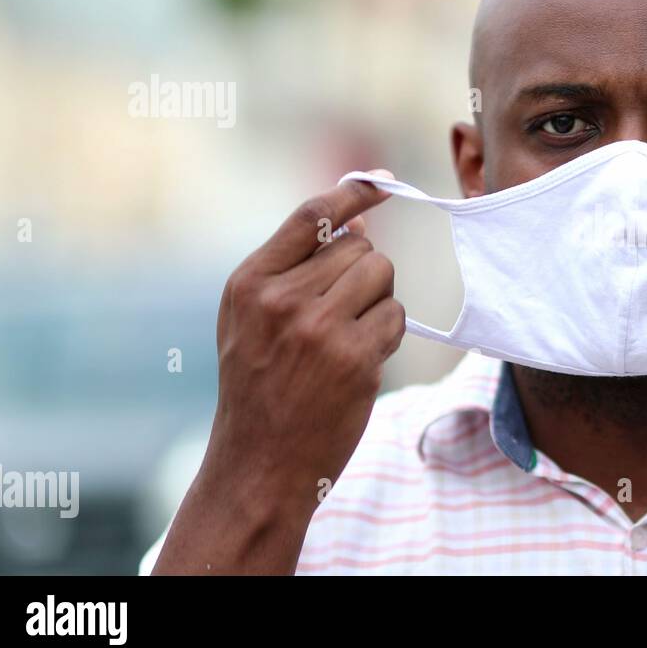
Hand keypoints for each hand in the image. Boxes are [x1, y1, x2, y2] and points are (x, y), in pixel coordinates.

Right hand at [154, 172, 404, 573]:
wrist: (258, 466)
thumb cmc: (260, 390)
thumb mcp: (251, 322)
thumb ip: (294, 270)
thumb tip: (356, 223)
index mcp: (250, 283)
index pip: (312, 216)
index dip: (354, 193)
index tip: (382, 182)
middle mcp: (281, 299)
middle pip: (358, 247)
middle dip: (362, 274)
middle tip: (342, 314)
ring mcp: (319, 328)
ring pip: (382, 274)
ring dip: (378, 300)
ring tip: (348, 337)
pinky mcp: (355, 358)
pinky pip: (395, 316)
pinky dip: (387, 334)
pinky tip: (359, 361)